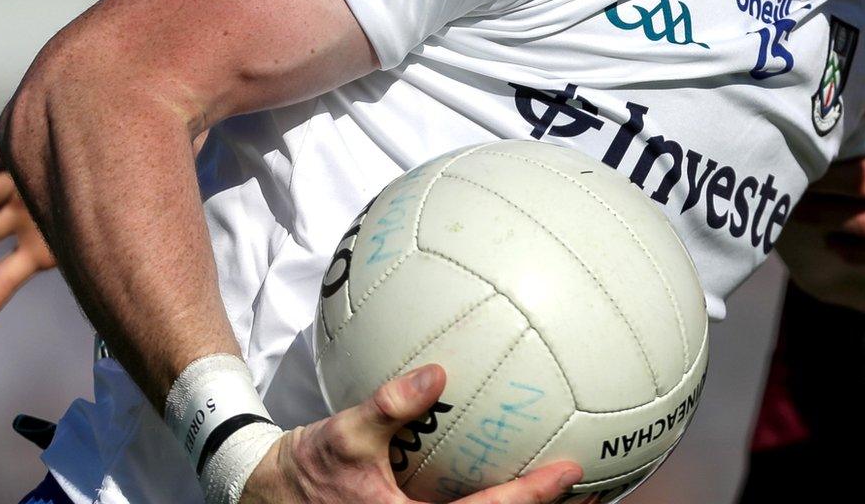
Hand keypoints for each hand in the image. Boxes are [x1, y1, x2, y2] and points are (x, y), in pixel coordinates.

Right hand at [245, 365, 580, 502]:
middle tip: (598, 491)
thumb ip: (389, 405)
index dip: (528, 496)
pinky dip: (499, 498)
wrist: (267, 496)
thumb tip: (435, 373)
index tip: (568, 472)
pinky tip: (519, 475)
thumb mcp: (342, 433)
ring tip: (578, 492)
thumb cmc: (305, 470)